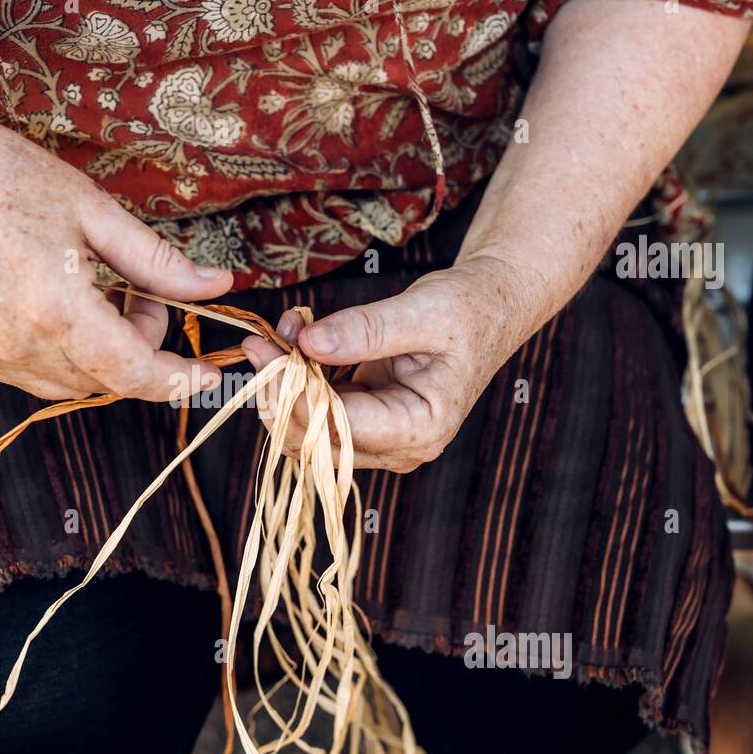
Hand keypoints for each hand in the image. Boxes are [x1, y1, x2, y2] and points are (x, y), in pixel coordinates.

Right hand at [0, 113, 232, 400]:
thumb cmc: (1, 177)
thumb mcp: (92, 209)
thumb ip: (158, 261)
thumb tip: (220, 286)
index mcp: (57, 307)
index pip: (135, 373)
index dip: (179, 380)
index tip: (208, 373)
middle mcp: (21, 344)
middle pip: (109, 381)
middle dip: (140, 347)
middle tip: (136, 289)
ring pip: (75, 384)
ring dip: (104, 355)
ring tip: (96, 292)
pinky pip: (39, 376)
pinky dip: (67, 355)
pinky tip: (62, 305)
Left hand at [241, 256, 533, 471]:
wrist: (487, 307)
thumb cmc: (469, 309)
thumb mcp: (426, 310)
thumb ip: (367, 330)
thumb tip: (309, 344)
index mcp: (420, 430)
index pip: (338, 429)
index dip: (293, 394)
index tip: (265, 350)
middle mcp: (397, 446)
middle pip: (312, 439)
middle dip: (281, 389)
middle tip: (265, 337)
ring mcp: (377, 436)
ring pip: (305, 429)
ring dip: (284, 382)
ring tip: (288, 328)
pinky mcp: (361, 417)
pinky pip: (313, 409)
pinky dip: (297, 375)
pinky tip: (299, 337)